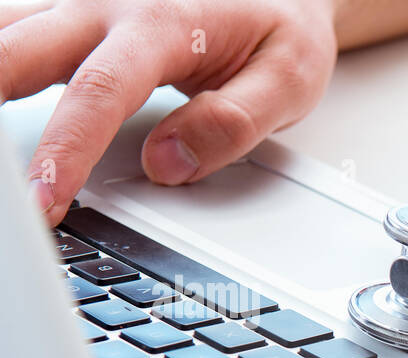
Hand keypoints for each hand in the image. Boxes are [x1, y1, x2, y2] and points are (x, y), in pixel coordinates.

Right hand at [0, 0, 337, 224]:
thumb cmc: (280, 28)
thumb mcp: (288, 80)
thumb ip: (232, 123)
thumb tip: (169, 164)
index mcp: (165, 22)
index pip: (101, 92)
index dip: (66, 149)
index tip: (46, 198)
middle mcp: (110, 4)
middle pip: (22, 52)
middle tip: (1, 190)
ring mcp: (83, 3)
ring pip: (6, 33)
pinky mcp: (70, 11)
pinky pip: (13, 28)